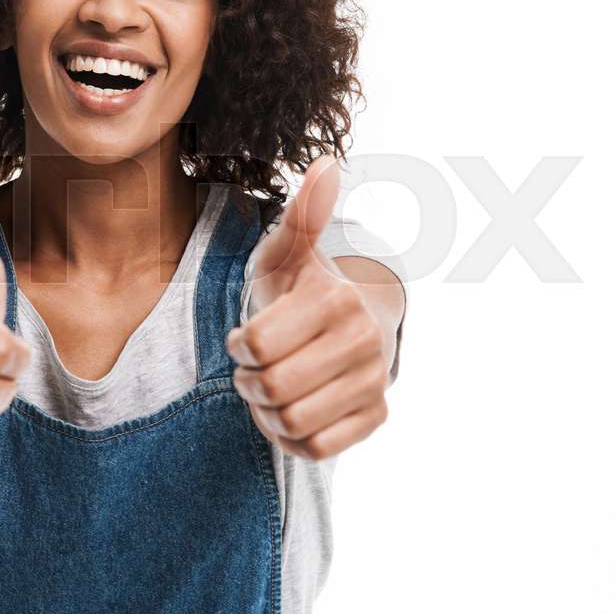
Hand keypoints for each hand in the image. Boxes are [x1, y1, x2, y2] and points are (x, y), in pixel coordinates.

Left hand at [227, 157, 392, 460]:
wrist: (348, 327)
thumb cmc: (300, 290)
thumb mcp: (286, 253)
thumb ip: (300, 216)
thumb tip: (326, 164)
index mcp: (338, 300)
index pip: (258, 344)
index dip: (238, 345)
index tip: (244, 337)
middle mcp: (365, 342)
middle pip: (272, 387)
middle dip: (248, 381)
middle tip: (252, 369)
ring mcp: (374, 383)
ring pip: (292, 423)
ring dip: (265, 411)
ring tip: (269, 389)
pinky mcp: (376, 418)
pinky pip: (316, 449)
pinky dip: (291, 438)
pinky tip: (290, 413)